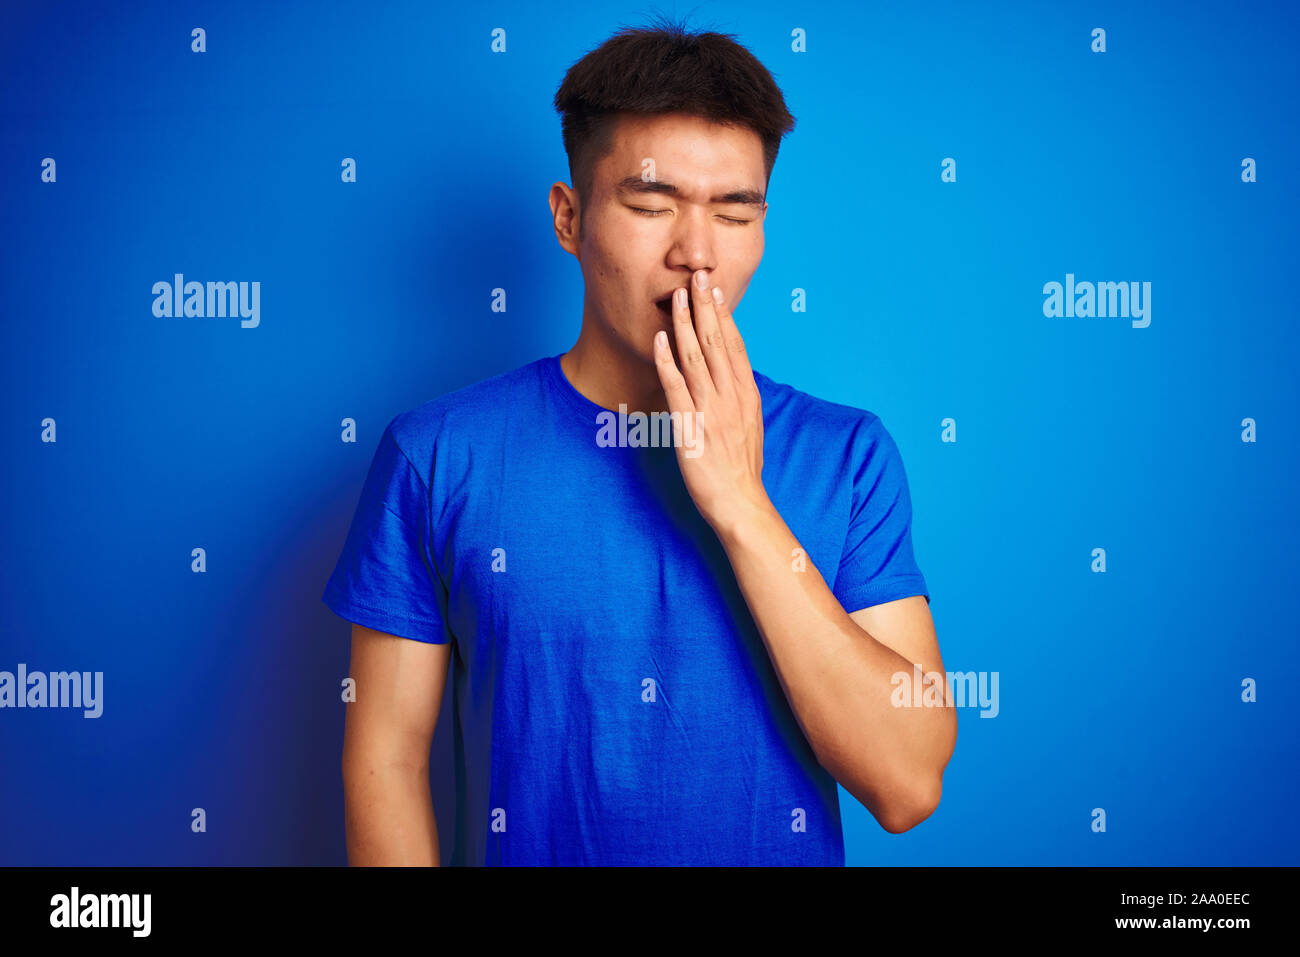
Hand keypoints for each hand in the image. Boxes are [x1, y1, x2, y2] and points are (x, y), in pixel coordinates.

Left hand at [652, 268, 771, 534]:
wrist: (740, 502)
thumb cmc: (741, 468)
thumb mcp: (749, 425)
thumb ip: (739, 397)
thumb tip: (731, 375)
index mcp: (747, 394)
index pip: (735, 345)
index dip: (724, 315)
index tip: (715, 290)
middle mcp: (731, 396)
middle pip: (717, 342)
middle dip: (706, 307)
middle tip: (696, 277)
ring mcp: (712, 410)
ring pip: (697, 357)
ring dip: (686, 323)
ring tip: (677, 296)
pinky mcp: (691, 426)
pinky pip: (677, 386)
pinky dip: (668, 360)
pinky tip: (661, 338)